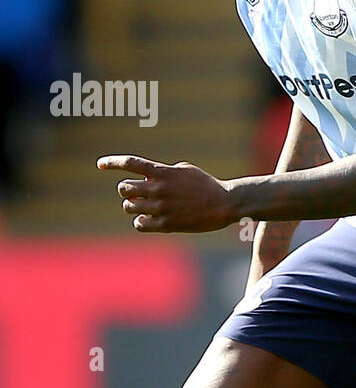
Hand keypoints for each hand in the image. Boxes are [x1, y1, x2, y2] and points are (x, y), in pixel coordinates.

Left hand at [97, 155, 238, 232]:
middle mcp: (158, 189)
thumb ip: (163, 172)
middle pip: (124, 189)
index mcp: (163, 172)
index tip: (100, 164)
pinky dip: (141, 222)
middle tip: (137, 193)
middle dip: (128, 190)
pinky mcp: (166, 225)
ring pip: (129, 207)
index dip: (112, 163)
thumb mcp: (185, 170)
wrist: (224, 204)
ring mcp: (161, 208)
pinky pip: (139, 224)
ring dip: (134, 206)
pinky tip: (150, 219)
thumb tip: (147, 176)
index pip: (130, 164)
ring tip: (146, 206)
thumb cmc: (206, 185)